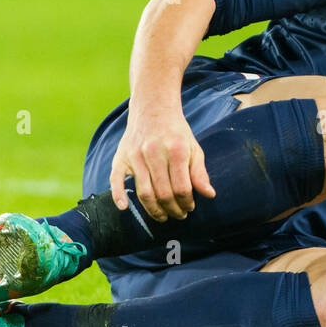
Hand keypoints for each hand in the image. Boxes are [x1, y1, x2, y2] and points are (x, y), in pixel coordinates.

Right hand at [108, 107, 214, 221]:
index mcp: (176, 150)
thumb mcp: (193, 148)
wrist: (153, 109)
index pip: (182, 187)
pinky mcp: (121, 157)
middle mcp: (154, 153)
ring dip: (154, 210)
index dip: (187, 202)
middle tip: (179, 215)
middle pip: (163, 193)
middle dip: (173, 209)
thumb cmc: (176, 133)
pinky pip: (116, 180)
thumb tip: (209, 195)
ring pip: (144, 192)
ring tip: (163, 217)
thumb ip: (200, 172)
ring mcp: (135, 156)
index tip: (190, 207)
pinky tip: (124, 208)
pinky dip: (118, 195)